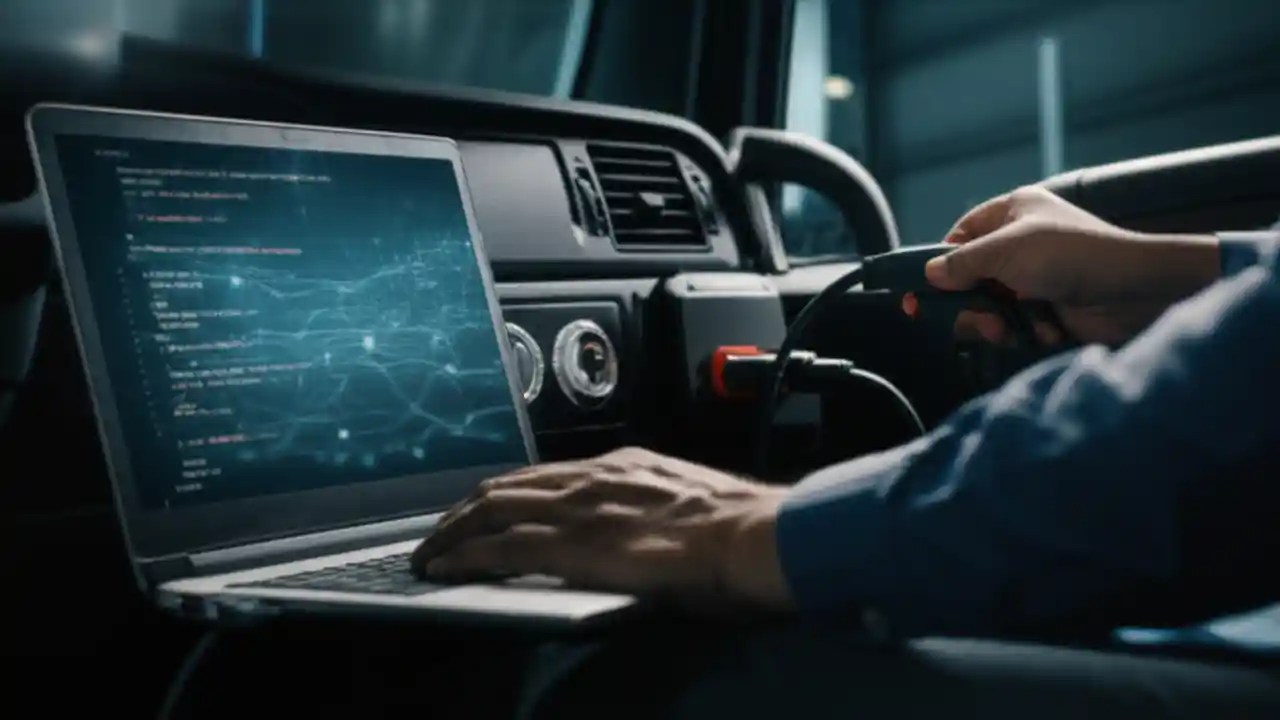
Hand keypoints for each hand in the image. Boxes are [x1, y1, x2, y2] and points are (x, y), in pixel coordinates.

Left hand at [410, 447, 793, 612]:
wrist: (756, 536)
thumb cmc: (740, 528)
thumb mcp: (690, 501)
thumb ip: (656, 506)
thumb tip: (649, 526)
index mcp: (622, 467)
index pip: (545, 475)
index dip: (507, 492)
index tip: (487, 507)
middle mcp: (592, 479)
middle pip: (507, 486)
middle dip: (466, 510)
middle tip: (442, 531)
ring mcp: (580, 510)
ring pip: (492, 510)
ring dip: (452, 532)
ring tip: (429, 553)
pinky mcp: (574, 546)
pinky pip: (502, 547)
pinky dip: (465, 555)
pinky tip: (443, 568)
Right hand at [925, 185, 1220, 345]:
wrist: (1133, 290)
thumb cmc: (1074, 255)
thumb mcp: (1006, 252)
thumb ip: (961, 264)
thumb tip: (929, 274)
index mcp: (1013, 212)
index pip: (960, 237)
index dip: (938, 264)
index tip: (917, 292)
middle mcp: (1022, 242)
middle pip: (971, 277)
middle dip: (971, 303)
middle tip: (972, 318)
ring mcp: (1036, 276)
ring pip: (991, 306)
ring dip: (997, 322)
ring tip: (1011, 328)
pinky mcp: (1050, 306)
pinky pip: (1017, 323)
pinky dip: (1025, 331)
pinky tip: (1044, 329)